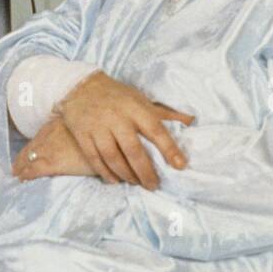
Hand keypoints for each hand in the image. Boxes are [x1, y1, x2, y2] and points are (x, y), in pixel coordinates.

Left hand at [12, 118, 94, 180]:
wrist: (107, 141)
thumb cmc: (101, 135)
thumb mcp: (87, 128)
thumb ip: (78, 131)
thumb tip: (75, 138)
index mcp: (58, 124)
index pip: (40, 136)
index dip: (32, 146)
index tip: (28, 153)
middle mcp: (50, 134)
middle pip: (31, 147)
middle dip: (22, 158)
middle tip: (15, 168)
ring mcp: (50, 148)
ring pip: (28, 158)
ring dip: (22, 167)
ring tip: (17, 175)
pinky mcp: (52, 163)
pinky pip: (33, 170)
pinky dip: (26, 175)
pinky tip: (22, 179)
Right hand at [58, 71, 193, 189]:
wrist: (81, 86)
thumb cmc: (118, 95)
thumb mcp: (141, 99)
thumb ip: (165, 113)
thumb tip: (191, 121)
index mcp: (134, 107)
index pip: (155, 130)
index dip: (169, 149)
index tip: (181, 166)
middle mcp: (116, 117)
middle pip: (133, 150)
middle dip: (146, 172)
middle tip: (154, 186)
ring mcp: (98, 126)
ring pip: (113, 157)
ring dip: (126, 175)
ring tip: (136, 183)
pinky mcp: (82, 134)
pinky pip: (94, 159)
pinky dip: (106, 173)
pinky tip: (115, 180)